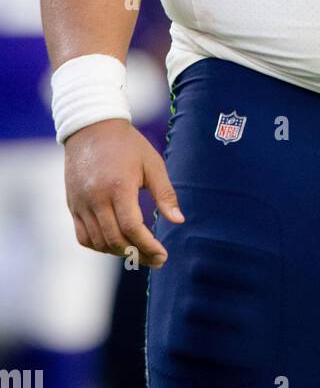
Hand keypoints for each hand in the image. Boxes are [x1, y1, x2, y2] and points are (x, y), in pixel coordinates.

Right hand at [64, 120, 183, 268]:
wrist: (92, 128)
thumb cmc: (128, 145)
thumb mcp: (152, 163)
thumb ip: (165, 194)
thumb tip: (178, 221)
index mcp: (119, 187)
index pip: (132, 228)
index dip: (148, 246)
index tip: (162, 256)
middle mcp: (96, 198)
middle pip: (115, 240)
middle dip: (137, 254)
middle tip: (155, 259)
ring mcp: (81, 203)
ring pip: (98, 242)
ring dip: (119, 252)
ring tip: (138, 252)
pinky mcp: (72, 205)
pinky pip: (83, 237)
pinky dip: (99, 245)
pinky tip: (115, 244)